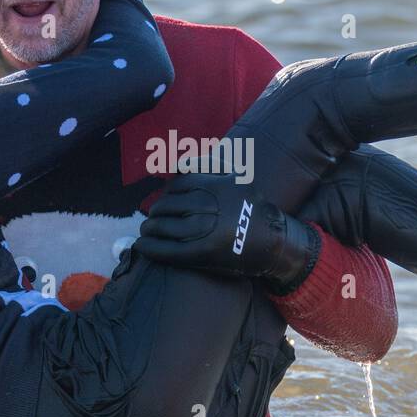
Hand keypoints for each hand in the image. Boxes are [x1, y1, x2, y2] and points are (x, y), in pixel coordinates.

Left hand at [135, 169, 319, 292]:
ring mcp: (206, 230)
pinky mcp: (202, 253)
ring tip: (146, 231)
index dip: (167, 195)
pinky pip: (169, 249)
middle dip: (155, 212)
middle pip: (168, 206)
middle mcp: (209, 206)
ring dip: (149, 229)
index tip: (164, 202)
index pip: (178, 186)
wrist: (275, 241)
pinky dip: (151, 248)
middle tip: (151, 218)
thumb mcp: (236, 178)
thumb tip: (177, 164)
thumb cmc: (251, 208)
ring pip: (165, 226)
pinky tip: (142, 246)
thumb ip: (208, 165)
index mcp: (215, 186)